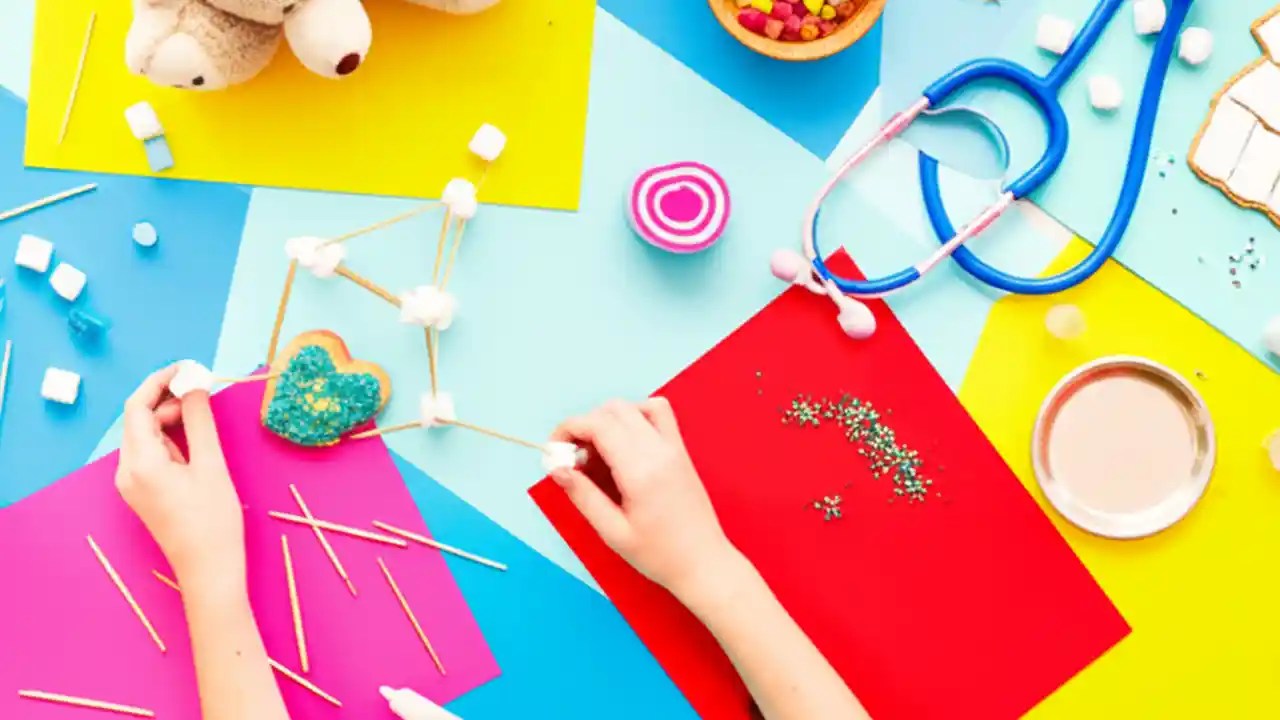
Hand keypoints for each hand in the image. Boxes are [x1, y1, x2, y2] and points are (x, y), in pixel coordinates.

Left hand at [115, 365, 245, 591]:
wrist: (209, 570)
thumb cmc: (214, 520)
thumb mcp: (211, 465)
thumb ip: (200, 420)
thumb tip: (194, 384)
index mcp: (140, 463)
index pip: (137, 406)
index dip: (160, 380)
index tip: (189, 367)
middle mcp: (126, 471)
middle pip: (139, 419)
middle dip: (168, 400)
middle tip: (204, 393)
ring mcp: (132, 483)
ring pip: (146, 436)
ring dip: (170, 419)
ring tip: (203, 418)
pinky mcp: (142, 492)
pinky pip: (150, 454)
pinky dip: (170, 439)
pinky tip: (194, 442)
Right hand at [551, 398, 742, 603]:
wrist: (704, 563)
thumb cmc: (659, 555)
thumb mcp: (613, 532)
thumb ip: (584, 496)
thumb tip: (558, 468)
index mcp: (641, 471)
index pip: (598, 424)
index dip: (569, 428)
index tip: (554, 451)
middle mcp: (659, 450)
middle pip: (613, 409)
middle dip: (585, 424)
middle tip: (574, 457)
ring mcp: (674, 447)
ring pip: (634, 406)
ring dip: (608, 418)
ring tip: (598, 451)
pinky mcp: (681, 451)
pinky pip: (658, 413)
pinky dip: (635, 416)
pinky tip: (624, 443)